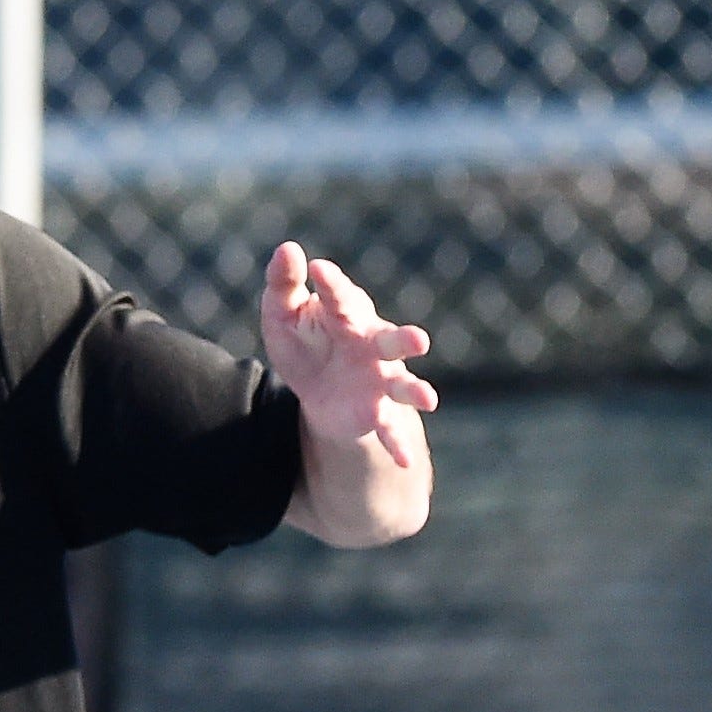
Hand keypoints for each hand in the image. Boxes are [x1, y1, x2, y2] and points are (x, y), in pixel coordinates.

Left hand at [260, 241, 434, 468]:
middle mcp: (372, 345)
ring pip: (402, 384)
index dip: (331, 285)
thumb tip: (288, 248)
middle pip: (392, 340)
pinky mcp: (376, 410)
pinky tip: (406, 463)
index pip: (340, 298)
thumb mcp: (283, 315)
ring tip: (428, 401)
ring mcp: (379, 379)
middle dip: (405, 340)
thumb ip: (283, 284)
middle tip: (419, 341)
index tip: (317, 270)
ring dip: (415, 391)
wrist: (316, 387)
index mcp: (348, 316)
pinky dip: (398, 445)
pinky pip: (390, 429)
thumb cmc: (304, 340)